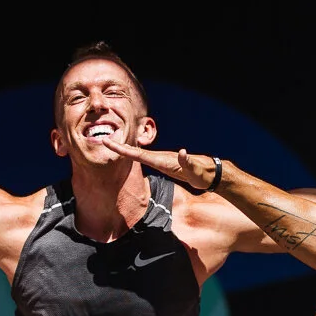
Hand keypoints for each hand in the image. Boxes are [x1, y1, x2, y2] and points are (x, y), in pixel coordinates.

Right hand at [98, 139, 217, 191]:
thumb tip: (182, 152)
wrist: (210, 173)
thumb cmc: (202, 173)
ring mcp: (162, 160)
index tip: (110, 143)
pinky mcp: (164, 164)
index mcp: (163, 160)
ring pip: (139, 155)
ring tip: (112, 146)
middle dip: (120, 147)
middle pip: (135, 152)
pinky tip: (130, 155)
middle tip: (105, 141)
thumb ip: (188, 162)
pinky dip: (135, 156)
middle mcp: (161, 158)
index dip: (124, 150)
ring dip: (125, 151)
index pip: (139, 155)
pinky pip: (146, 160)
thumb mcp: (195, 170)